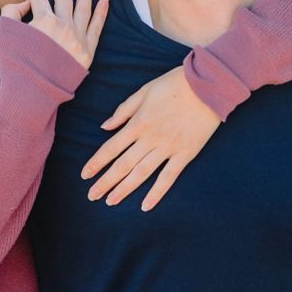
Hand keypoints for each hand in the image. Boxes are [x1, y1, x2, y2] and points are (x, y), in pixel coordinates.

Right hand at [1, 0, 107, 70]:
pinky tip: (106, 1)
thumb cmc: (16, 64)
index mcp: (44, 20)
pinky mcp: (87, 51)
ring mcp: (78, 38)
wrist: (32, 92)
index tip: (30, 1)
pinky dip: (102, 13)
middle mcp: (64, 26)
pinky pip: (97, 28)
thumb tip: (25, 3)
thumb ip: (11, 12)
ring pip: (84, 9)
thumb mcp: (5, 34)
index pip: (40, 2)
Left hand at [80, 65, 220, 210]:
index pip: (110, 148)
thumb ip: (123, 110)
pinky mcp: (185, 154)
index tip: (85, 175)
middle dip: (105, 182)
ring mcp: (168, 148)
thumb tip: (104, 126)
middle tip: (91, 196)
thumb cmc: (174, 84)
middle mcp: (150, 139)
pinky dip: (156, 193)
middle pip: (122, 165)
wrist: (207, 86)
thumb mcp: (144, 91)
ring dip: (124, 189)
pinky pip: (168, 177)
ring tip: (110, 202)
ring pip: (141, 174)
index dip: (96, 163)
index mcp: (138, 123)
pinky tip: (145, 206)